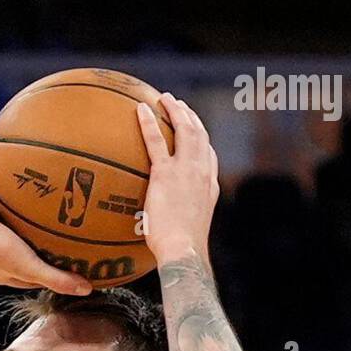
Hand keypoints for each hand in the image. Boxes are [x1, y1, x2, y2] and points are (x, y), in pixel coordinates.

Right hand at [0, 167, 92, 295]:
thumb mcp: (32, 269)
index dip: (43, 266)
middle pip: (14, 239)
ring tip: (28, 190)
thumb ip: (58, 279)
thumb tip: (88, 289)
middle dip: (28, 233)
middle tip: (46, 223)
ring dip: (10, 203)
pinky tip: (0, 159)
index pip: (27, 270)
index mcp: (2, 267)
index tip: (60, 261)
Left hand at [137, 94, 218, 266]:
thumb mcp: (188, 233)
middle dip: (190, 116)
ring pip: (184, 130)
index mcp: (209, 187)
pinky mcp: (166, 173)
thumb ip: (181, 221)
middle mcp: (202, 173)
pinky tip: (140, 110)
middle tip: (178, 105)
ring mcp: (186, 170)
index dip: (202, 140)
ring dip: (175, 110)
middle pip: (200, 135)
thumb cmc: (183, 251)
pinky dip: (149, 122)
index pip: (209, 156)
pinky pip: (156, 141)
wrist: (184, 250)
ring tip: (164, 99)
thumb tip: (165, 230)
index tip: (196, 130)